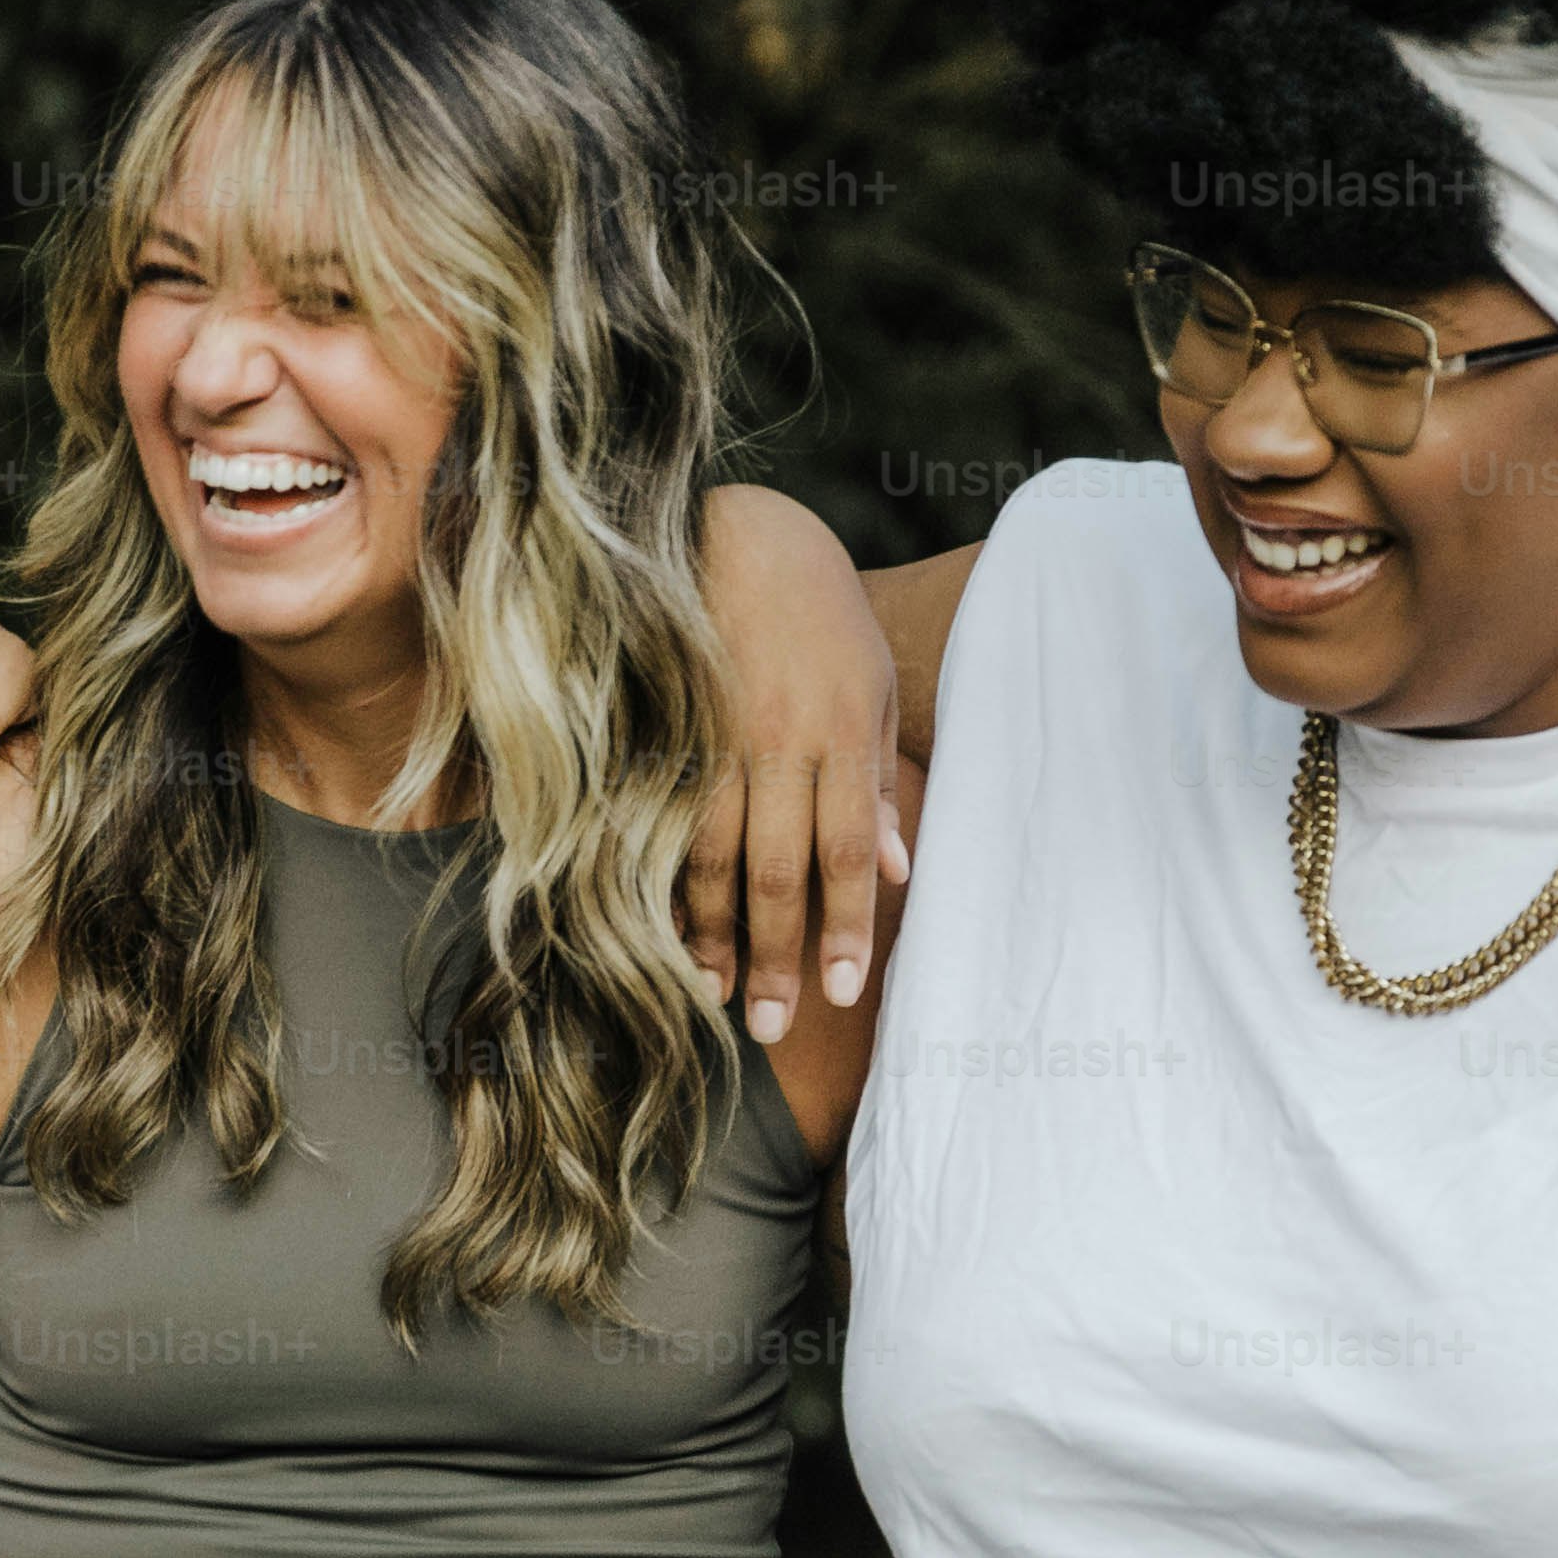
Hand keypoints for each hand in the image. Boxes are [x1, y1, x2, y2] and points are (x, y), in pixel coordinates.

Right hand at [684, 488, 903, 1039]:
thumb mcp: (872, 684)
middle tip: (771, 1027)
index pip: (848, 852)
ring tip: (711, 994)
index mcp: (841, 730)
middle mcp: (778, 739)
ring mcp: (713, 733)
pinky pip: (663, 816)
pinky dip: (663, 875)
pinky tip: (659, 925)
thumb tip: (899, 871)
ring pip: (709, 851)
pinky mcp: (664, 724)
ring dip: (710, 931)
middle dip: (775, 954)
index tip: (847, 992)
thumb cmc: (820, 612)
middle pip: (776, 868)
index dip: (847, 927)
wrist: (734, 529)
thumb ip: (879, 782)